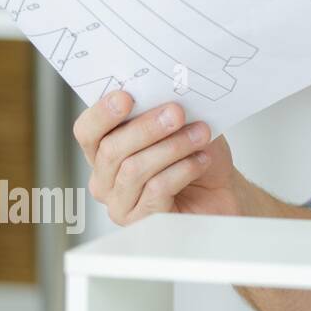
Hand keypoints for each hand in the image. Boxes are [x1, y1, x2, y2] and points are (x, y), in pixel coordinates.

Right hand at [74, 90, 237, 224]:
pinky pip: (156, 189)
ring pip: (134, 169)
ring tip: (200, 134)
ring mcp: (119, 202)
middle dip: (146, 127)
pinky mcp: (141, 220)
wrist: (223, 190)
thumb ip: (165, 109)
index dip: (102, 113)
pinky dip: (182, 169)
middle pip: (111, 149)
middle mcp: (105, 177)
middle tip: (176, 112)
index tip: (126, 96)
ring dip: (172, 147)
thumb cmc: (198, 155)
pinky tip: (201, 160)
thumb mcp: (184, 124)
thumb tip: (162, 89)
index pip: (87, 131)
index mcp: (106, 148)